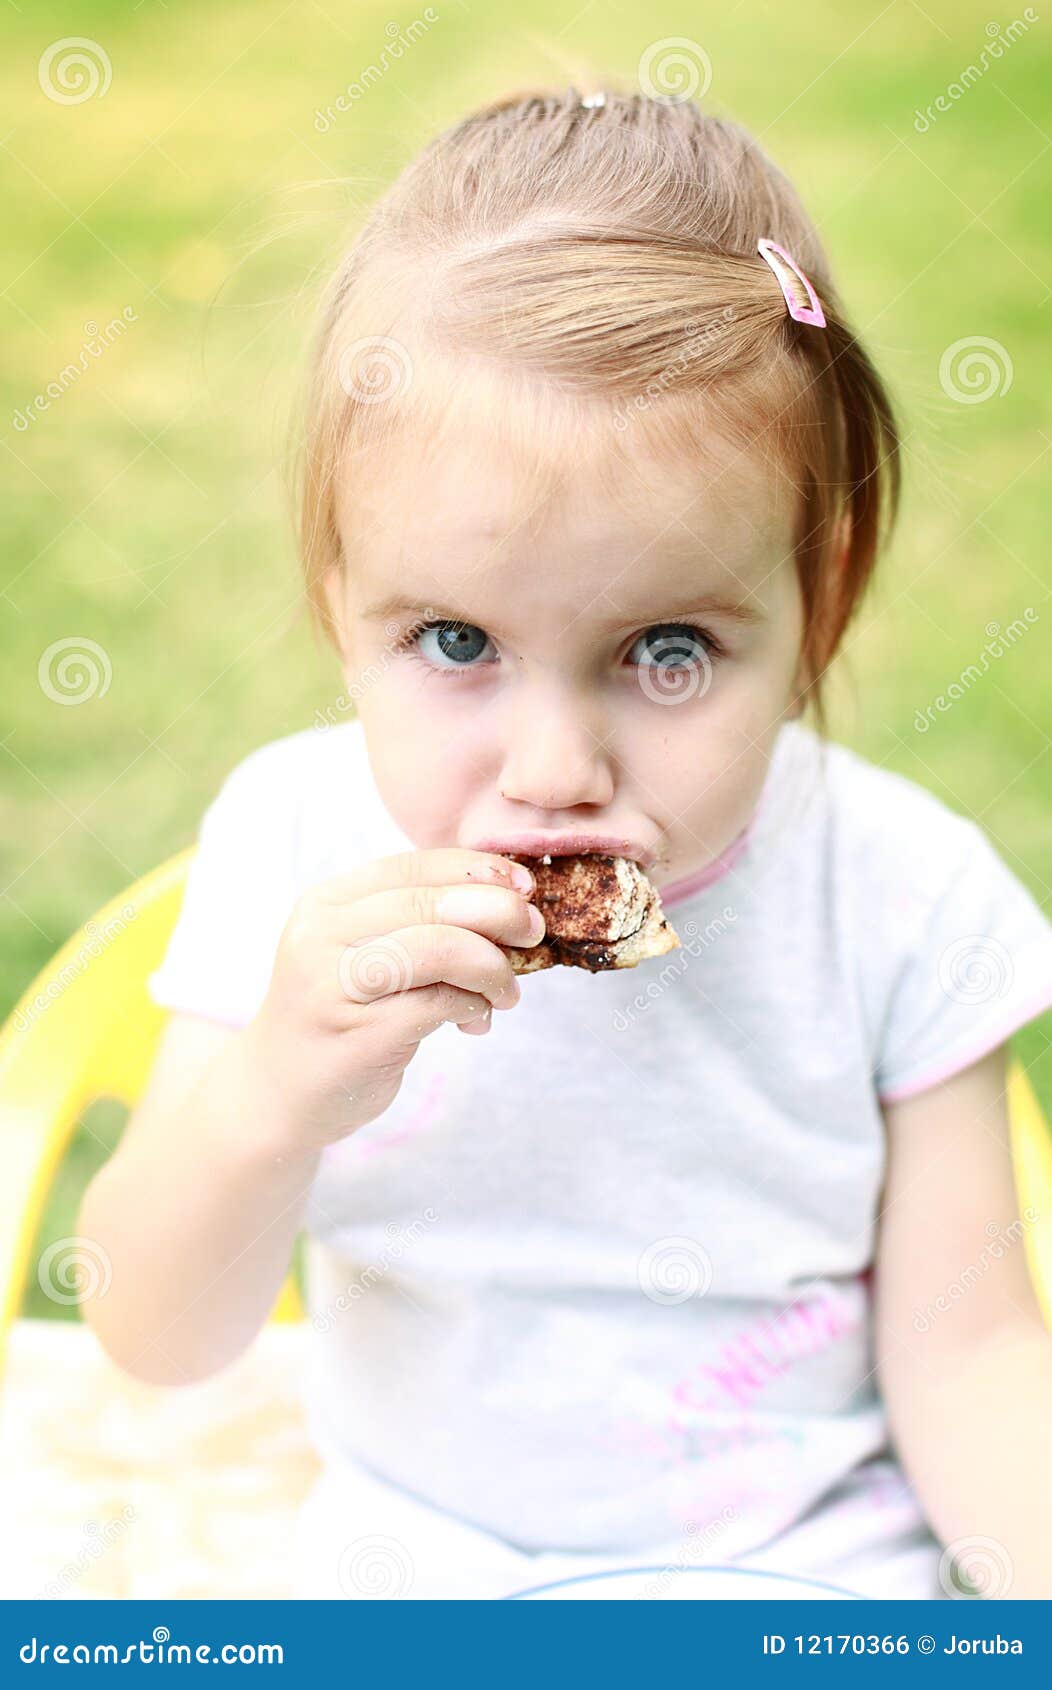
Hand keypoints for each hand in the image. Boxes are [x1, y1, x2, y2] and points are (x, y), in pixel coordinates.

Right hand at [242, 848, 543, 1151]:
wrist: (278, 1093)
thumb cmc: (338, 1015)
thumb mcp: (360, 952)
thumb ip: (415, 922)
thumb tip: (508, 898)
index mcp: (326, 904)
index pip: (414, 867)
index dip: (477, 871)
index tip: (522, 887)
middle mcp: (322, 937)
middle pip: (431, 905)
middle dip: (498, 914)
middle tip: (532, 934)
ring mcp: (335, 987)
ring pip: (440, 950)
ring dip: (492, 967)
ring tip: (506, 992)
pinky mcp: (359, 1037)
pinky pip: (440, 1004)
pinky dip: (474, 1006)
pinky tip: (476, 1020)